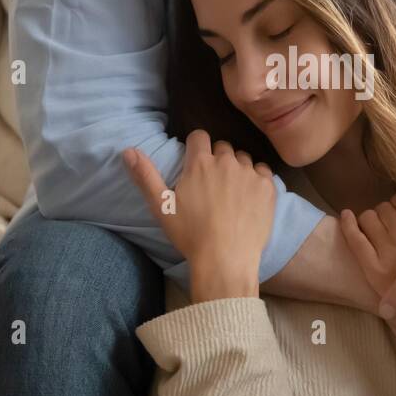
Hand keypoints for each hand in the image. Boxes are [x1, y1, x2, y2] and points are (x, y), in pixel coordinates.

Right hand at [122, 130, 275, 302]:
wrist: (225, 259)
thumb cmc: (190, 234)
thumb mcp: (162, 207)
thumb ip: (145, 176)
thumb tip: (127, 150)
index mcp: (200, 163)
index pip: (199, 136)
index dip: (196, 146)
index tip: (195, 161)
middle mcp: (227, 161)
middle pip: (223, 146)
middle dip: (217, 159)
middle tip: (213, 183)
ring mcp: (250, 173)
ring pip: (243, 158)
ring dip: (237, 168)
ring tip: (232, 192)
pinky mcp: (268, 187)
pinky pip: (263, 171)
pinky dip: (257, 179)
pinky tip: (250, 197)